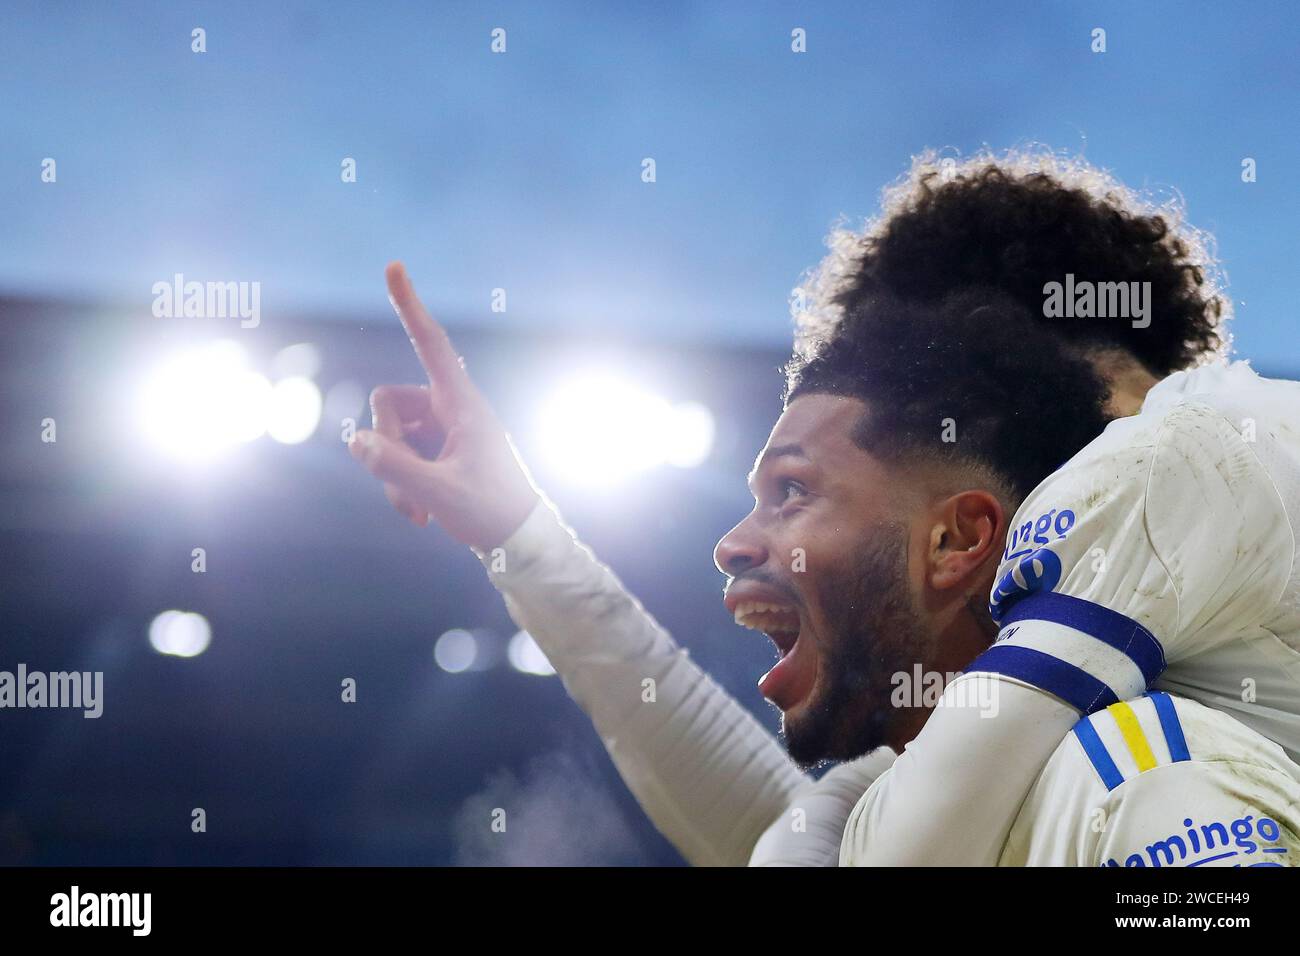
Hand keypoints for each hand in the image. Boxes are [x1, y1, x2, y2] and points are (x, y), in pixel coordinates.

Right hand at [348, 262, 541, 550]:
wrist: (518, 540)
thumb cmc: (490, 512)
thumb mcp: (439, 494)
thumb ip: (395, 467)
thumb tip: (356, 441)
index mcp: (462, 404)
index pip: (430, 343)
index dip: (410, 304)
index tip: (394, 266)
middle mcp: (450, 408)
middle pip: (388, 401)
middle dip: (385, 444)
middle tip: (409, 487)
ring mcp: (442, 429)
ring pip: (389, 432)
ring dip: (393, 472)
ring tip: (419, 510)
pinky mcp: (437, 448)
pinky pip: (398, 452)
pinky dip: (401, 482)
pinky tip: (421, 514)